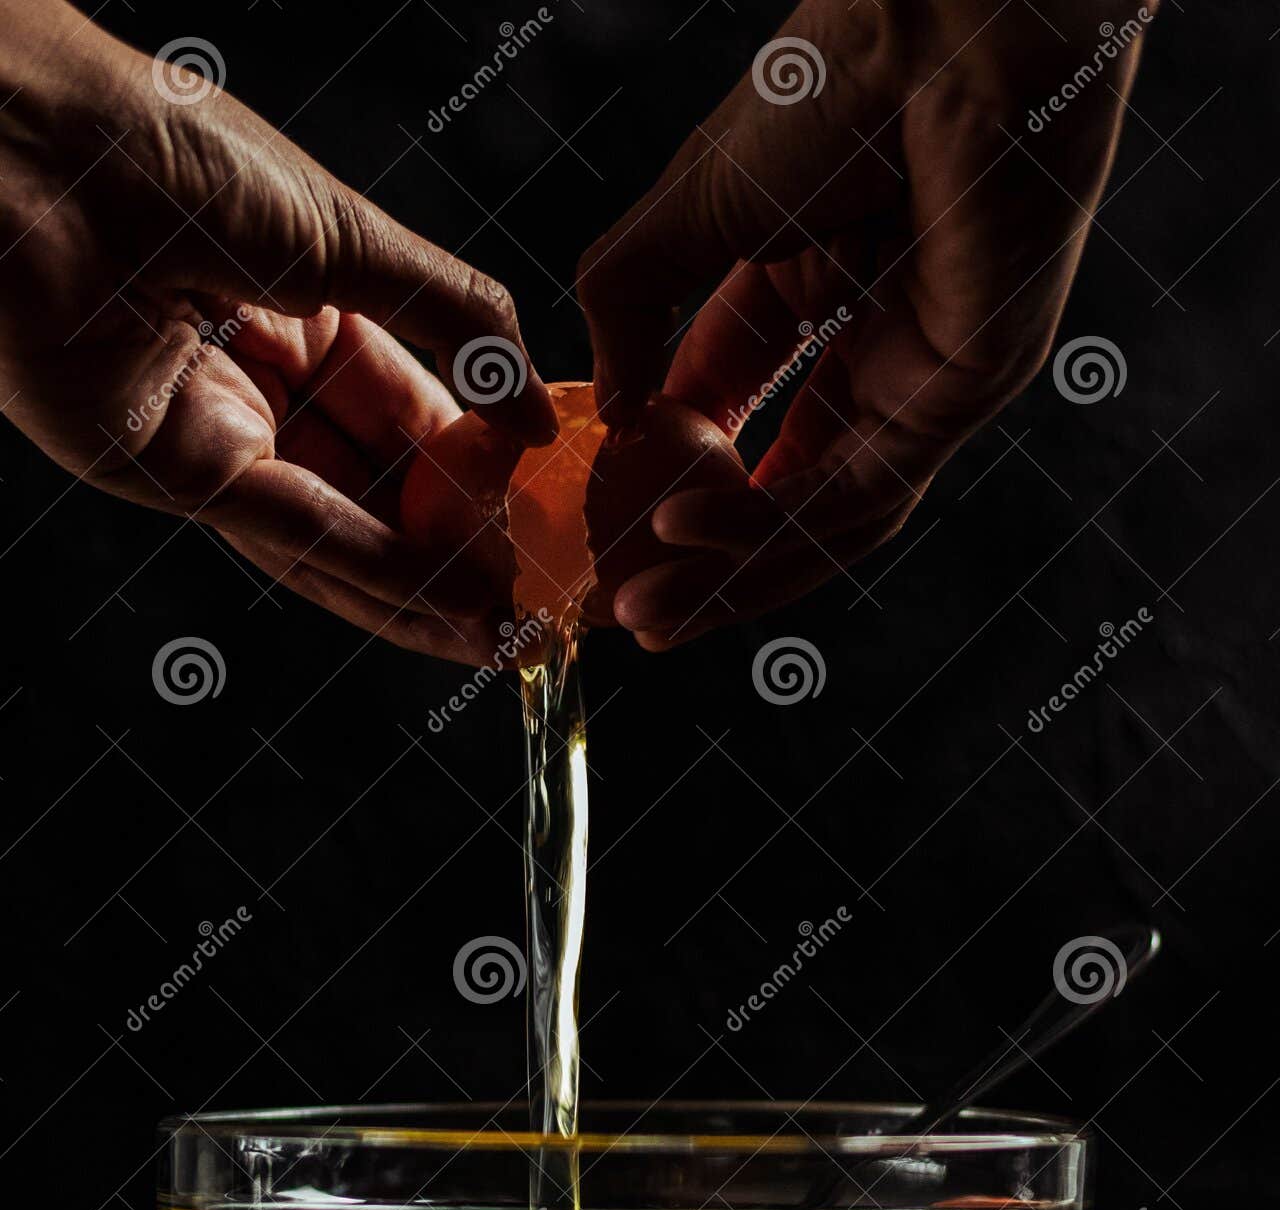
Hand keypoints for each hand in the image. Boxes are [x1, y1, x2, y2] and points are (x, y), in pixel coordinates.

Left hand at [0, 0, 556, 662]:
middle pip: (384, 486)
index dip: (484, 465)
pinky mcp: (170, 470)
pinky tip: (437, 597)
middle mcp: (265, 379)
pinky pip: (287, 527)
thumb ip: (456, 324)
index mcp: (308, 307)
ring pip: (340, 530)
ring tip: (503, 629)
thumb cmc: (169, 149)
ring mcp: (217, 432)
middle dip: (462, 548)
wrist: (28, 147)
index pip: (418, 412)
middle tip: (537, 596)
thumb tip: (536, 412)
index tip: (548, 508)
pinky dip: (364, 564)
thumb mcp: (348, 234)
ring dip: (423, 586)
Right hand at [578, 0, 1157, 648]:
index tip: (607, 539)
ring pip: (821, 516)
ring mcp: (918, 377)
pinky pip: (857, 491)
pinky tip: (686, 528)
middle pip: (780, 491)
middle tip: (630, 617)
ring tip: (651, 613)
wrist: (936, 33)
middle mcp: (866, 346)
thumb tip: (603, 408)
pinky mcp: (960, 394)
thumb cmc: (824, 86)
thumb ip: (632, 305)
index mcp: (806, 290)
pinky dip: (768, 521)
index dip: (668, 483)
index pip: (728, 418)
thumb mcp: (687, 211)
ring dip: (732, 571)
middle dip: (700, 563)